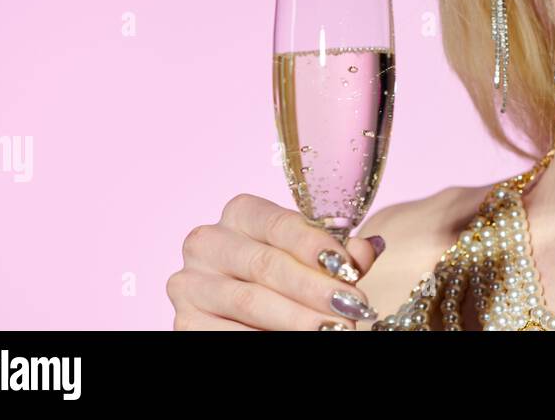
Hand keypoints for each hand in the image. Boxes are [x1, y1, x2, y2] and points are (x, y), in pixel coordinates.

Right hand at [167, 194, 384, 329]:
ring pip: (249, 300)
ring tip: (335, 329)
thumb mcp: (313, 258)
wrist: (250, 312)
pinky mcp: (185, 322)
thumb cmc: (287, 275)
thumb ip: (339, 254)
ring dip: (297, 318)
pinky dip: (266, 337)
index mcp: (240, 213)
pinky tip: (298, 341)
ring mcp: (190, 283)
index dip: (316, 246)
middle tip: (352, 308)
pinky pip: (227, 333)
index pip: (280, 224)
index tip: (349, 268)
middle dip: (314, 288)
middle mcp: (207, 242)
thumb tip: (369, 249)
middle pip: (266, 264)